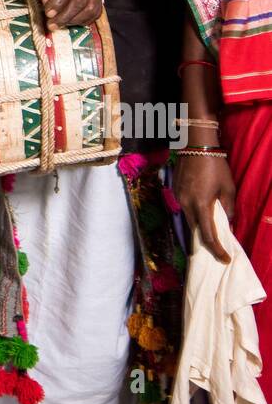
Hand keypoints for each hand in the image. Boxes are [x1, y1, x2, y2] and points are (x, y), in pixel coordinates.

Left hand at [31, 0, 101, 27]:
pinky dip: (83, 20)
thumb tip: (46, 0)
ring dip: (73, 20)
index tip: (48, 14)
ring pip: (90, 7)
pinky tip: (69, 22)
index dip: (58, 2)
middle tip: (51, 24)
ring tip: (58, 24)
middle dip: (65, 16)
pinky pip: (95, 11)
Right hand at [173, 148, 234, 263]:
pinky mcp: (175, 190)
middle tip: (218, 248)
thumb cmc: (215, 165)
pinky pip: (184, 207)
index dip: (217, 250)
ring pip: (188, 219)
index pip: (208, 236)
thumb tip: (227, 223)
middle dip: (206, 241)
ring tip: (210, 228)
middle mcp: (186, 204)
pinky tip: (201, 209)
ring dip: (199, 226)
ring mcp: (178, 197)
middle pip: (195, 230)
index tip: (224, 258)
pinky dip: (193, 213)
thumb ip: (228, 209)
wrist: (196, 145)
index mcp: (201, 205)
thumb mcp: (228, 188)